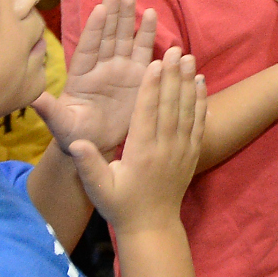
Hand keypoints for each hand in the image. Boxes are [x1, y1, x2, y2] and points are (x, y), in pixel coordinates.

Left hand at [36, 0, 158, 157]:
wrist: (96, 145)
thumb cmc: (73, 134)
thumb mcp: (60, 122)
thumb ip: (49, 109)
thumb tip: (32, 97)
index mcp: (81, 74)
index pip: (88, 47)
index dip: (94, 28)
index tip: (99, 8)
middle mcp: (101, 67)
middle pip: (107, 35)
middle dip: (112, 13)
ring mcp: (121, 69)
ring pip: (125, 38)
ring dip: (128, 17)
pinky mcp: (139, 76)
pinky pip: (144, 52)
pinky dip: (148, 34)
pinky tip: (151, 15)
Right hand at [68, 52, 205, 234]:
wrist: (152, 227)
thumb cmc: (120, 205)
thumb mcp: (99, 188)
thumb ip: (87, 165)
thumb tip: (75, 143)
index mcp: (141, 153)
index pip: (147, 114)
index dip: (151, 87)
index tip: (154, 63)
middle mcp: (165, 148)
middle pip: (170, 105)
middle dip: (172, 75)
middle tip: (175, 49)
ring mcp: (182, 150)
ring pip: (187, 110)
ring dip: (189, 82)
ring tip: (189, 58)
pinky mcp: (192, 153)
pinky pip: (199, 123)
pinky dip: (201, 101)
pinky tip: (201, 82)